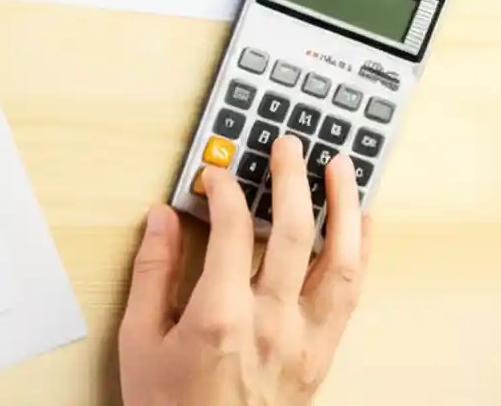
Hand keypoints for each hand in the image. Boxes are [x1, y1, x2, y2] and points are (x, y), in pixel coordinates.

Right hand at [119, 135, 370, 405]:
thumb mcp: (139, 341)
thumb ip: (153, 274)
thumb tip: (162, 218)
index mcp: (220, 316)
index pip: (233, 230)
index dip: (225, 190)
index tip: (214, 174)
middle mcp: (271, 323)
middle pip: (295, 233)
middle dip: (292, 179)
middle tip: (288, 145)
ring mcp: (304, 340)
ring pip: (339, 261)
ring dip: (345, 207)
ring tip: (342, 169)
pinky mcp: (322, 355)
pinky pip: (350, 294)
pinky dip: (360, 252)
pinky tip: (361, 227)